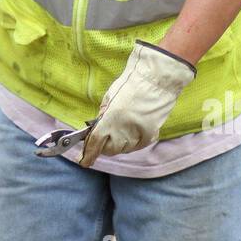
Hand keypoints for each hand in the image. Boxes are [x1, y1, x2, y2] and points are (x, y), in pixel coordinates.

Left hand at [79, 40, 196, 166]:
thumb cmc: (131, 84)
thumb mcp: (109, 98)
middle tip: (106, 134)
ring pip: (123, 149)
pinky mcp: (151, 136)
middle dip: (105, 145)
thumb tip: (96, 130)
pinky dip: (132, 141)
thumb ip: (102, 117)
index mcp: (110, 119)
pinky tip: (133, 128)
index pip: (95, 143)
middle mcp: (124, 131)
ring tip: (123, 127)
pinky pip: (136, 146)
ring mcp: (139, 135)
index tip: (84, 161)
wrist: (157, 80)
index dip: (88, 154)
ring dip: (119, 143)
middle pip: (109, 149)